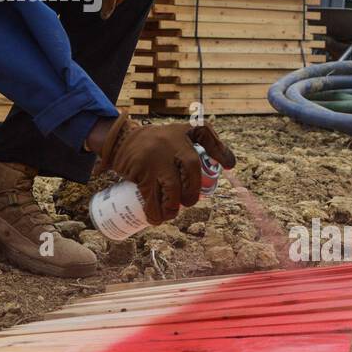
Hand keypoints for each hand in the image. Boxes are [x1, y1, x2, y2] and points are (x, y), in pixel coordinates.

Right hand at [91, 112, 236, 224]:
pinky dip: (153, 211)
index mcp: (181, 137)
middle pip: (188, 173)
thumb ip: (208, 141)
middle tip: (187, 203)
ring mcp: (154, 160)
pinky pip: (150, 196)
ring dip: (173, 207)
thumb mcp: (183, 133)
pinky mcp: (140, 172)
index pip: (198, 151)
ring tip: (170, 213)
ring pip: (171, 189)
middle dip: (190, 194)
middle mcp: (168, 147)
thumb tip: (230, 164)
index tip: (221, 174)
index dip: (213, 160)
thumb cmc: (160, 141)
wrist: (122, 140)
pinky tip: (155, 218)